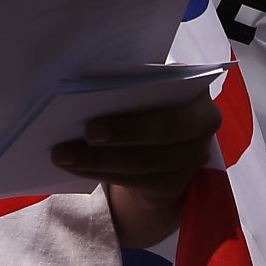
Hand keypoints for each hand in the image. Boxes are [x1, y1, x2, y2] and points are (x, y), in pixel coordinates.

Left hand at [53, 93, 220, 244]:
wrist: (164, 138)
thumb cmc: (148, 99)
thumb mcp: (145, 85)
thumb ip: (129, 82)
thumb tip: (83, 82)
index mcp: (195, 88)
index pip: (169, 103)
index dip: (133, 119)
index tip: (92, 125)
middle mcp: (202, 125)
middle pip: (161, 135)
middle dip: (118, 137)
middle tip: (81, 138)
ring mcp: (191, 158)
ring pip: (143, 163)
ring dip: (98, 161)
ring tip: (63, 156)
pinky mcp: (175, 182)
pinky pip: (136, 181)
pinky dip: (102, 173)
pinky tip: (76, 168)